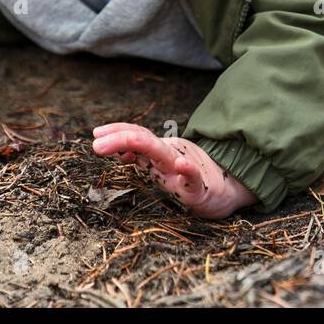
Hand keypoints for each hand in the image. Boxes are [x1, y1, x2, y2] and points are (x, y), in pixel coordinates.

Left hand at [91, 122, 256, 219]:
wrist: (228, 191)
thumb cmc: (191, 177)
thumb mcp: (163, 165)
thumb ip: (143, 157)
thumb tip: (118, 152)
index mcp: (162, 152)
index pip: (138, 135)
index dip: (117, 132)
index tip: (96, 134)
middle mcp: (171, 156)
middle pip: (145, 141)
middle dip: (120, 139)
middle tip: (96, 144)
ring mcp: (186, 170)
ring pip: (164, 155)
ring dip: (142, 148)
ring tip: (122, 148)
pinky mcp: (200, 189)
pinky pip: (194, 178)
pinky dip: (187, 170)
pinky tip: (180, 165)